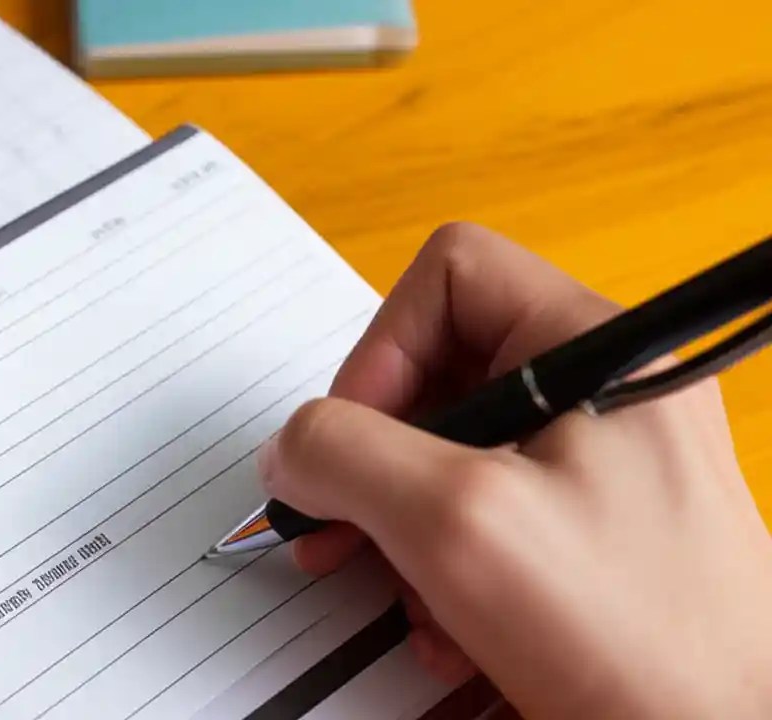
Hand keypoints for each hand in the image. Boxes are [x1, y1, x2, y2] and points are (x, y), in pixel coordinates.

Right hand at [261, 224, 771, 717]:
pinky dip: (447, 568)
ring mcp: (602, 462)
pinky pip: (486, 512)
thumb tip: (291, 446)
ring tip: (413, 598)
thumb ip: (347, 457)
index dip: (381, 350)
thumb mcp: (456, 525)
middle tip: (339, 526)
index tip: (352, 439)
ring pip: (452, 452)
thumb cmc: (639, 642)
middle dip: (376, 461)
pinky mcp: (592, 526)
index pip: (453, 277)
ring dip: (406, 530)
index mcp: (598, 350)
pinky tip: (454, 629)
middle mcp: (603, 393)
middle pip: (440, 373)